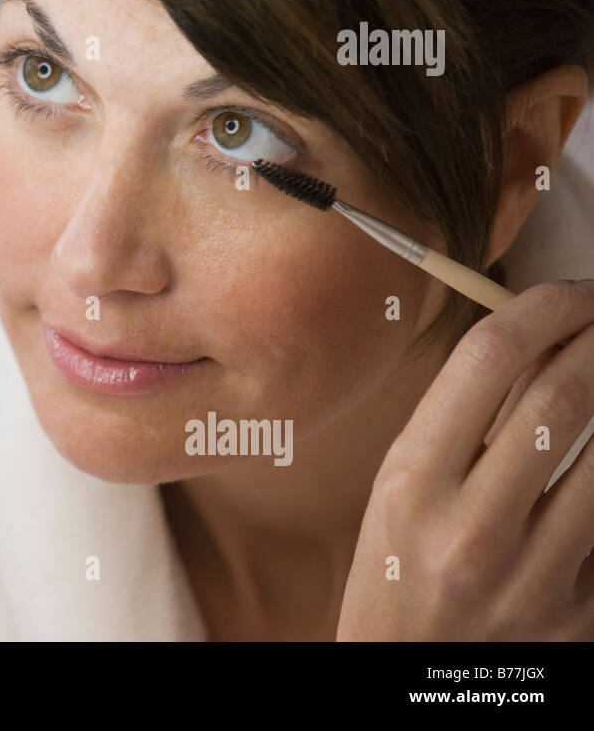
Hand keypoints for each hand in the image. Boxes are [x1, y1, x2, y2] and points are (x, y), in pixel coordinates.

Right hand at [336, 279, 593, 639]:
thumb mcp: (403, 490)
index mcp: (410, 483)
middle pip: (562, 397)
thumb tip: (535, 345)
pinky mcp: (582, 614)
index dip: (542, 308)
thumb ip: (463, 421)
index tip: (571, 292)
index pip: (487, 361)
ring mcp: (536, 577)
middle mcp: (473, 529)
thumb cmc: (398, 574)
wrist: (411, 679)